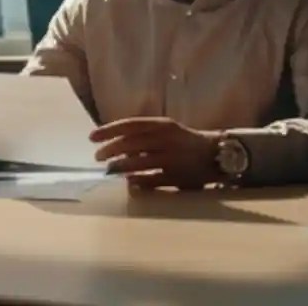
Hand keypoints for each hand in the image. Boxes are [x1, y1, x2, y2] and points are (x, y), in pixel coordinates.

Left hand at [90, 117, 220, 190]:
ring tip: (108, 169)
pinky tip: (128, 182)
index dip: (109, 130)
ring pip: (140, 161)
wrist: (215, 154)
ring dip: (121, 166)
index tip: (92, 137)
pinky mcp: (178, 176)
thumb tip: (112, 143)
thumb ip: (142, 135)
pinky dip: (138, 180)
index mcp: (162, 125)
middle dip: (111, 150)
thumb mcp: (164, 130)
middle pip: (132, 143)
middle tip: (98, 156)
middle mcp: (167, 139)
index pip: (130, 125)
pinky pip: (153, 179)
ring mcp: (173, 158)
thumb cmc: (182, 141)